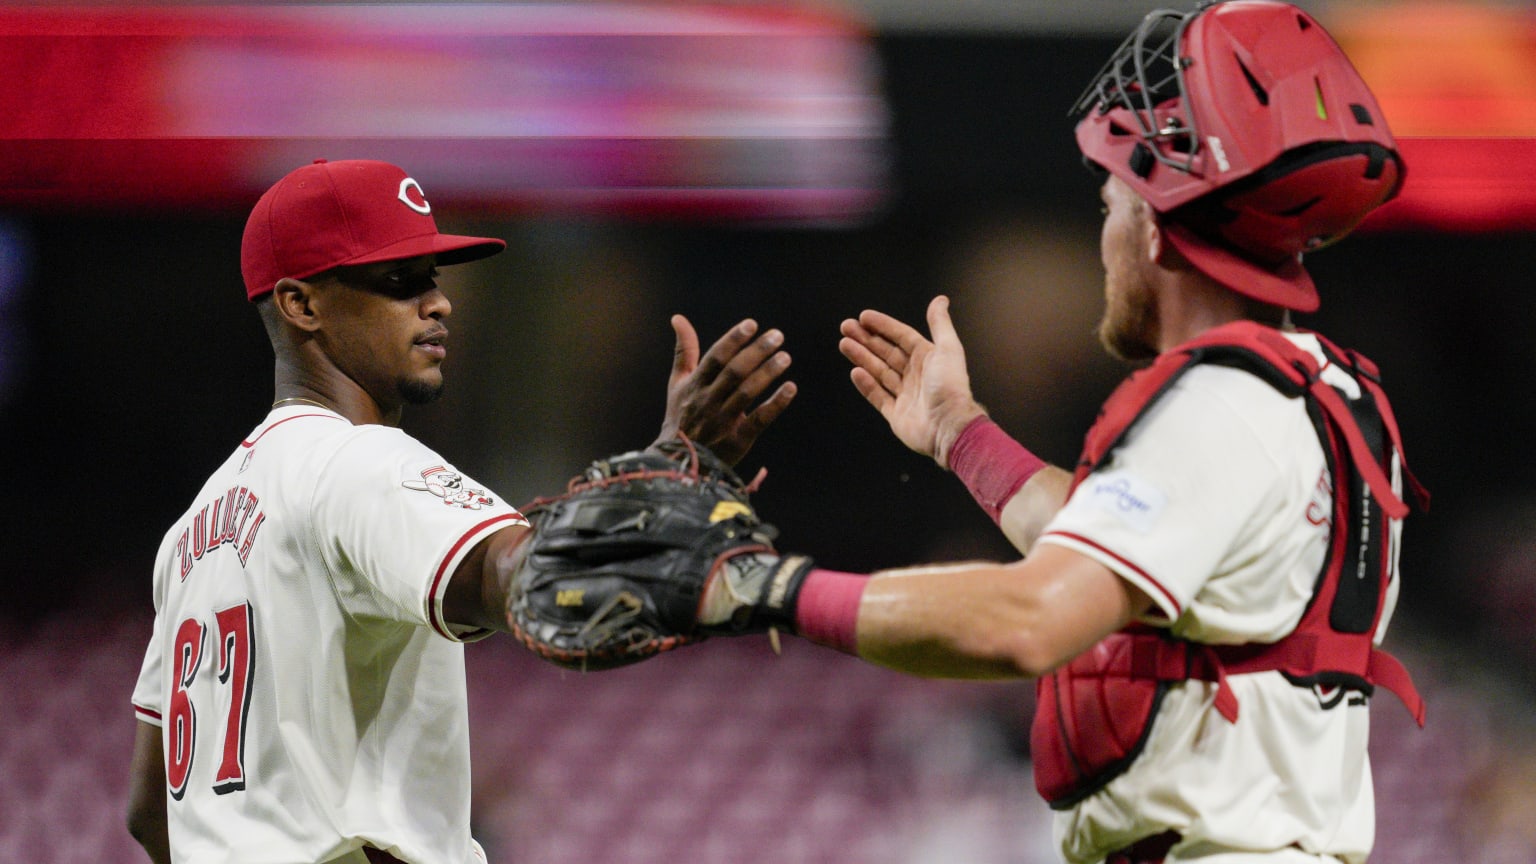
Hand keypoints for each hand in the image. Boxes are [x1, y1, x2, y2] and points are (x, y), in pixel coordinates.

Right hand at [655, 315, 796, 465]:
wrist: (679, 462)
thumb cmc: (681, 416)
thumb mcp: (678, 383)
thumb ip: (684, 351)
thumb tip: (678, 318)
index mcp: (695, 385)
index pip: (715, 358)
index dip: (733, 340)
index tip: (752, 324)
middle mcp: (708, 401)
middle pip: (734, 373)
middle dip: (756, 352)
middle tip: (777, 335)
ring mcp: (723, 422)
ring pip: (747, 393)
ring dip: (767, 373)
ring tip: (785, 357)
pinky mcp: (738, 440)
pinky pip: (759, 420)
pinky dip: (775, 404)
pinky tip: (791, 388)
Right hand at [838, 295, 985, 467]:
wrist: (949, 426)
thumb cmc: (950, 386)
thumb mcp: (948, 348)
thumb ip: (940, 324)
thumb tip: (940, 300)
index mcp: (928, 358)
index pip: (901, 336)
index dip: (883, 326)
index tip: (863, 316)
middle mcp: (915, 375)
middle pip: (886, 352)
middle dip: (866, 339)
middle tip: (846, 327)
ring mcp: (905, 395)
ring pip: (879, 372)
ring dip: (862, 357)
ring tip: (844, 344)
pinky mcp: (896, 414)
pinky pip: (878, 396)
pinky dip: (866, 384)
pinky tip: (855, 371)